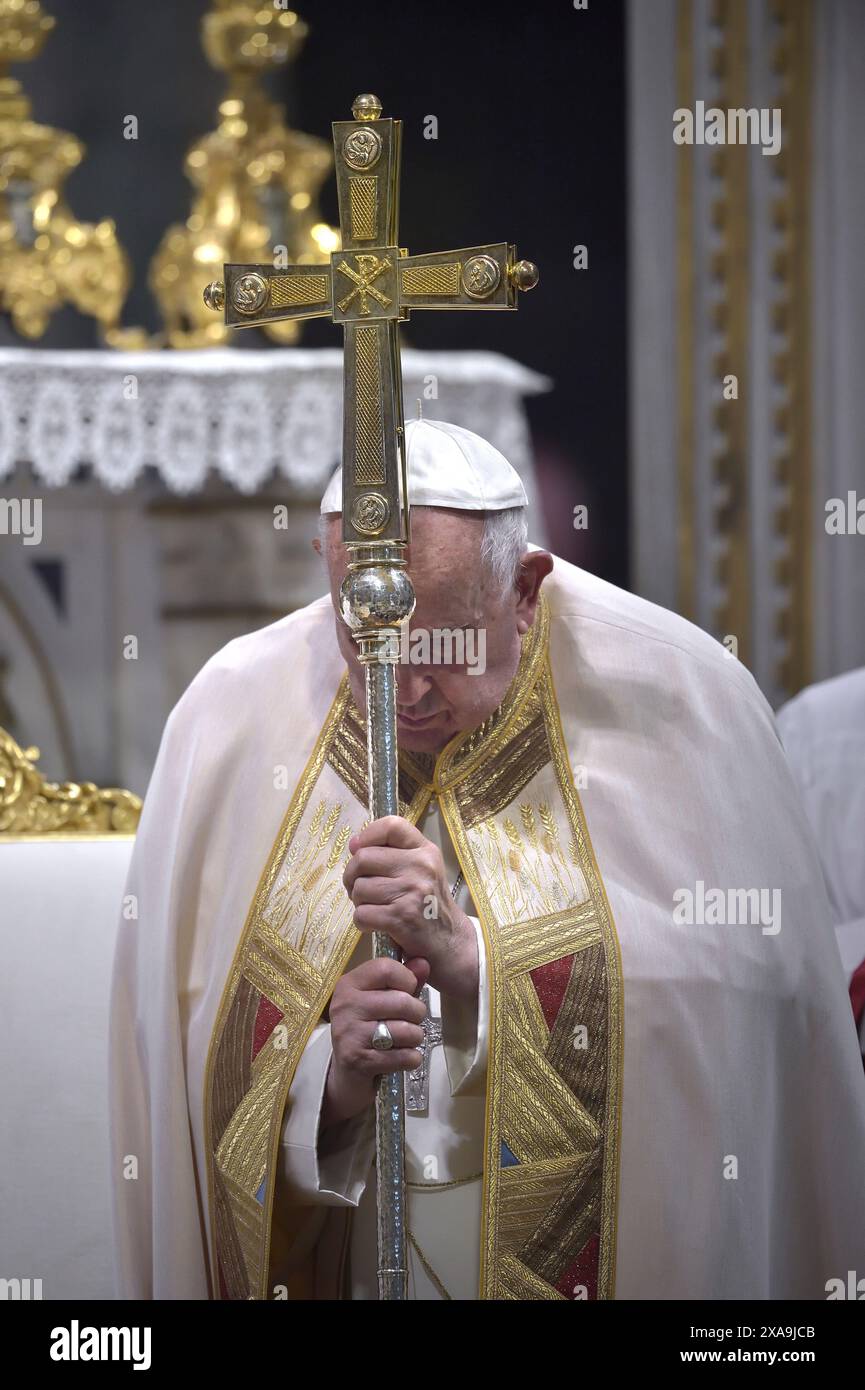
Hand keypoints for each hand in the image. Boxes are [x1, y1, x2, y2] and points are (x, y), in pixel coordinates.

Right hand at [322, 956, 429, 1128]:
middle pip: (401, 1001)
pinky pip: (403, 1056)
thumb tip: (424, 962)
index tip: (408, 991)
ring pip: (406, 1030)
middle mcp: (345, 1006)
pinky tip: (403, 1056)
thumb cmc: (368, 1027)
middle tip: (412, 1020)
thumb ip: (405, 980)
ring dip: (416, 1037)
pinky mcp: (358, 1061)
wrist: (346, 1072)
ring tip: (408, 1038)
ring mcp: (349, 1034)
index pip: (385, 968)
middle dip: (417, 1013)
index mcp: (349, 984)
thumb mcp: (383, 999)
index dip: (407, 979)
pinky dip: (412, 1058)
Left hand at [343, 816, 478, 1001]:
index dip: (368, 835)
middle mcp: (420, 867)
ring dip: (358, 902)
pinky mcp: (401, 918)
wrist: (452, 945)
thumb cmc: (430, 907)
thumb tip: (354, 844)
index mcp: (425, 851)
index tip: (359, 850)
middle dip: (352, 876)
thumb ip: (394, 855)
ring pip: (359, 888)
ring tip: (375, 908)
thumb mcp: (423, 872)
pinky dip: (362, 923)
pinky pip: (361, 914)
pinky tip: (377, 925)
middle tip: (361, 889)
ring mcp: (411, 892)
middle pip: (363, 858)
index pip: (392, 826)